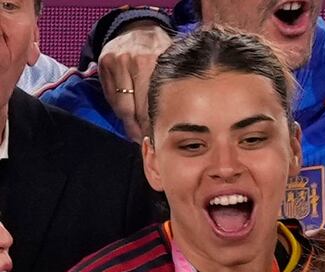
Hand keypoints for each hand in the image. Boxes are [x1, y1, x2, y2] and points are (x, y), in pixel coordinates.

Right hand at [98, 22, 171, 139]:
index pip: (152, 104)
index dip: (155, 125)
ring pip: (122, 106)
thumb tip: (173, 125)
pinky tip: (129, 121)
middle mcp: (134, 62)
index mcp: (154, 64)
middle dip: (143, 129)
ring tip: (138, 137)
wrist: (137, 28)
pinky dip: (121, 113)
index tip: (160, 140)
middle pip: (136, 108)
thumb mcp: (169, 67)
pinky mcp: (104, 64)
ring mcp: (116, 63)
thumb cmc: (159, 52)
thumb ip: (169, 90)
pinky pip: (112, 98)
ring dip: (130, 125)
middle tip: (149, 143)